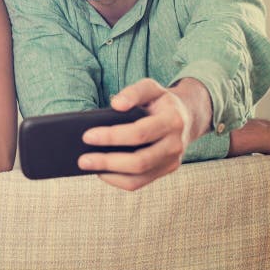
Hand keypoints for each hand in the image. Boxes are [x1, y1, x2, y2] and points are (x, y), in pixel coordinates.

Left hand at [78, 78, 199, 190]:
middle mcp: (175, 144)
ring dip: (111, 175)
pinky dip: (119, 181)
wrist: (187, 116)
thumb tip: (115, 104)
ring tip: (88, 166)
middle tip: (82, 159)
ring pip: (140, 177)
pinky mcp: (166, 170)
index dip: (112, 136)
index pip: (139, 133)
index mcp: (172, 121)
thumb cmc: (160, 100)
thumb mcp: (150, 88)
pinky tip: (102, 172)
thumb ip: (133, 92)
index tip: (87, 136)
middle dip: (108, 162)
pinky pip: (141, 182)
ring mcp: (172, 161)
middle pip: (140, 160)